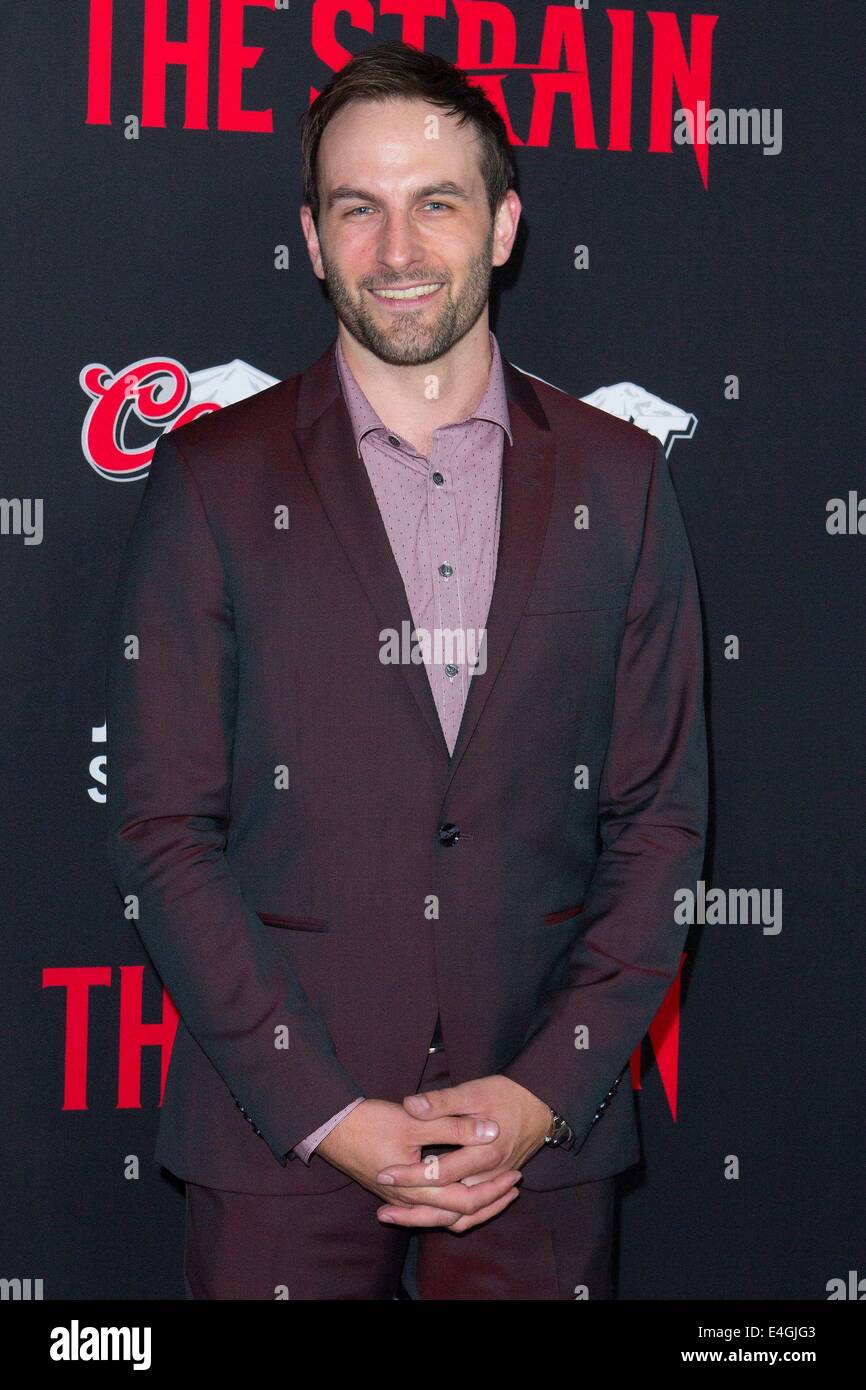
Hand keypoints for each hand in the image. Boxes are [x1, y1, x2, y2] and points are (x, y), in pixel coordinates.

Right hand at [316, 1098, 522, 1228]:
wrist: (330, 1128)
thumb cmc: (369, 1122)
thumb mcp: (414, 1120)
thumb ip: (453, 1126)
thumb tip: (490, 1130)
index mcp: (417, 1186)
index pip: (465, 1201)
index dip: (493, 1190)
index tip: (515, 1175)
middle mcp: (410, 1199)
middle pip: (457, 1214)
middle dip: (489, 1201)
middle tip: (514, 1185)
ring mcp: (400, 1198)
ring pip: (443, 1214)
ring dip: (471, 1205)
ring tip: (496, 1192)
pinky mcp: (394, 1191)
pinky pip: (429, 1206)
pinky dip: (450, 1202)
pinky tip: (458, 1189)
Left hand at [372, 1076, 550, 1228]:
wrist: (540, 1105)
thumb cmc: (506, 1095)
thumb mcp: (473, 1092)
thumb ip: (442, 1102)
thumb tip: (411, 1105)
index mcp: (483, 1152)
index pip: (440, 1173)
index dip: (410, 1175)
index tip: (384, 1173)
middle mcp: (489, 1175)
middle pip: (450, 1206)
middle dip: (414, 1212)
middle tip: (383, 1212)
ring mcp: (493, 1183)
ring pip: (462, 1216)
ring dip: (429, 1220)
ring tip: (398, 1218)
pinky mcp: (493, 1185)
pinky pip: (473, 1213)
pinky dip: (451, 1218)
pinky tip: (430, 1213)